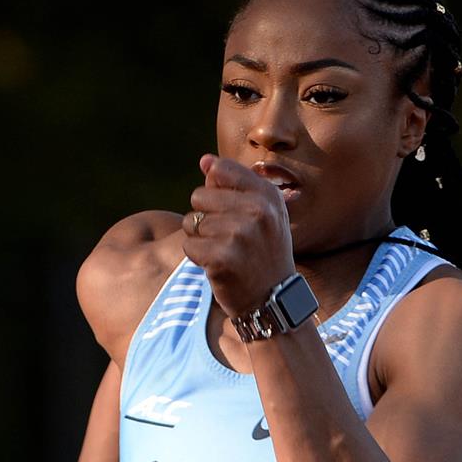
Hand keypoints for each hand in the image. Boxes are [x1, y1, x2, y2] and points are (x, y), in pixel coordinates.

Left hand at [180, 154, 294, 318]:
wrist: (272, 301)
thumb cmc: (262, 253)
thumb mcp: (260, 214)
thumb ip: (232, 184)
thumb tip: (205, 161)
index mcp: (267, 194)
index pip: (220, 170)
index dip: (215, 192)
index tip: (232, 213)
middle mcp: (258, 210)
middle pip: (199, 196)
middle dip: (205, 218)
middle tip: (228, 239)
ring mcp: (241, 234)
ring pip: (192, 222)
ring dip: (201, 240)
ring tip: (226, 254)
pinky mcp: (224, 257)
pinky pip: (189, 246)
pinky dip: (198, 258)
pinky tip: (219, 267)